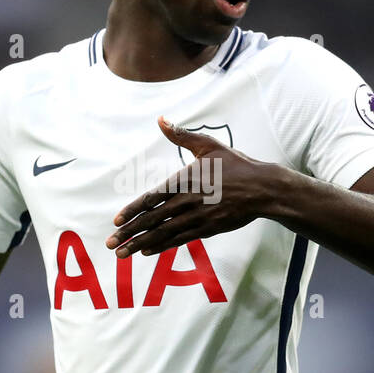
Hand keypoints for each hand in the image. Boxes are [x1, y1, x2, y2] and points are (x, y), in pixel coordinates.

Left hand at [106, 116, 274, 257]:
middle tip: (110, 244)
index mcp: (185, 180)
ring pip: (164, 233)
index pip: (152, 198)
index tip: (116, 221)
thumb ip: (181, 135)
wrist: (263, 188)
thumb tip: (160, 120)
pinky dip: (162, 245)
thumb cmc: (235, 165)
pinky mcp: (208, 229)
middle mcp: (188, 201)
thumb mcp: (208, 146)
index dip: (133, 211)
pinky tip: (146, 251)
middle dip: (130, 233)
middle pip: (153, 219)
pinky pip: (180, 239)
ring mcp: (198, 217)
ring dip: (140, 243)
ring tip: (122, 252)